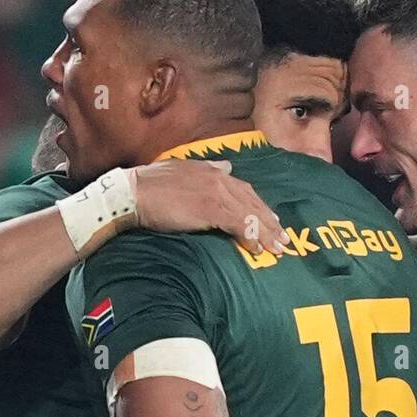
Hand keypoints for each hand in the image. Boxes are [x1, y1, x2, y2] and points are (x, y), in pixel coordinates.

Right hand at [131, 160, 288, 258]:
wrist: (133, 192)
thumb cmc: (149, 185)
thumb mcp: (181, 169)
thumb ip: (205, 170)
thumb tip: (225, 167)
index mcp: (212, 170)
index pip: (243, 189)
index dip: (258, 205)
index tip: (270, 219)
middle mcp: (219, 177)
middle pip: (252, 201)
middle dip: (269, 221)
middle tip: (282, 238)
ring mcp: (216, 192)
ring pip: (250, 213)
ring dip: (265, 232)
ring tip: (277, 248)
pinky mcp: (211, 208)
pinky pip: (238, 224)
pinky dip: (250, 237)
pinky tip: (256, 249)